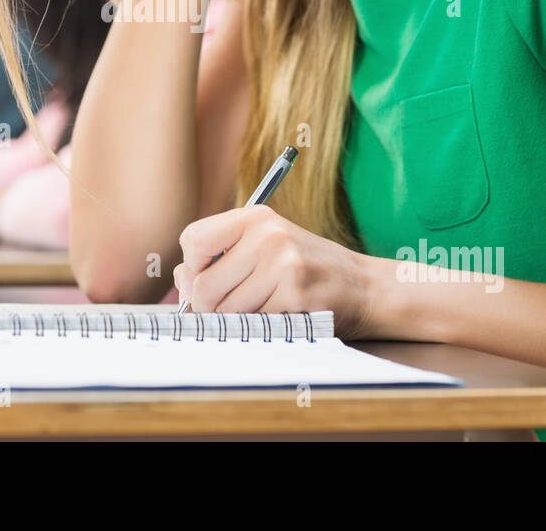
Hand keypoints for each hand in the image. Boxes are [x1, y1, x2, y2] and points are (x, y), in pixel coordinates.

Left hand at [172, 205, 386, 339]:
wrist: (365, 287)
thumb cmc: (307, 270)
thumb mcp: (265, 249)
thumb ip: (221, 259)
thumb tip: (180, 280)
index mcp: (256, 217)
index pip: (193, 240)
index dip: (192, 267)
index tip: (208, 277)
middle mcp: (269, 235)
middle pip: (203, 286)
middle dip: (211, 307)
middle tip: (235, 307)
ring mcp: (284, 265)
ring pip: (226, 310)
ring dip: (239, 320)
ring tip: (266, 307)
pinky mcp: (296, 296)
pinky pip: (253, 324)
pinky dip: (262, 328)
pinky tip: (283, 315)